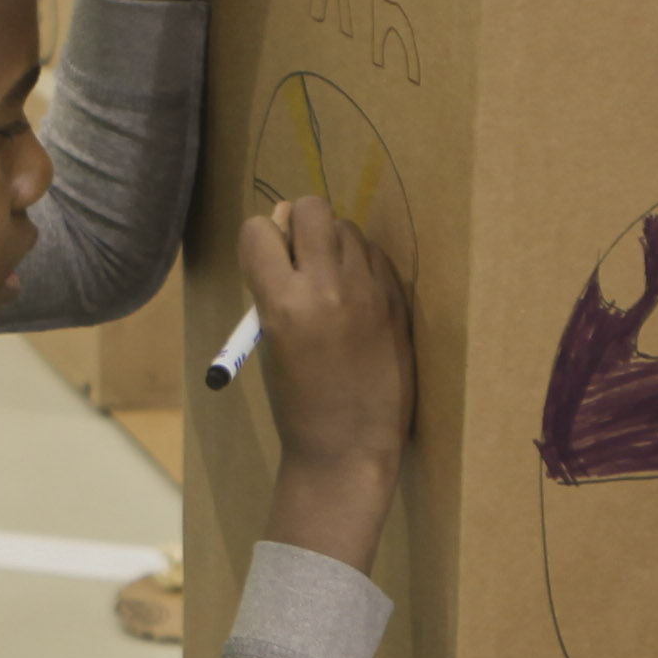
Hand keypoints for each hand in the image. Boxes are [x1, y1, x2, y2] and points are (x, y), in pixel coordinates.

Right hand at [237, 194, 413, 570]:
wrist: (349, 448)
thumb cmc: (298, 402)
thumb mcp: (271, 341)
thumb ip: (274, 286)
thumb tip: (282, 227)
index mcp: (283, 304)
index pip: (260, 230)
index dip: (261, 242)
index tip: (267, 262)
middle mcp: (327, 288)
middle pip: (311, 208)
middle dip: (299, 224)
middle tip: (301, 257)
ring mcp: (368, 292)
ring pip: (347, 227)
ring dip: (333, 244)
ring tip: (331, 283)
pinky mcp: (397, 301)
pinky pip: (375, 255)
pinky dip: (362, 265)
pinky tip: (357, 298)